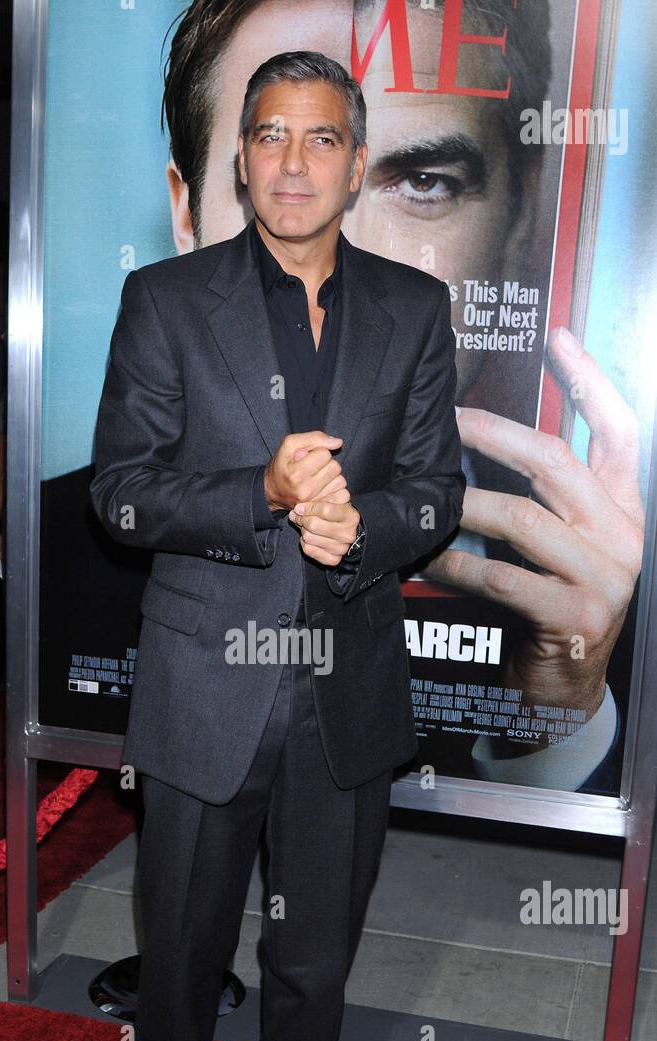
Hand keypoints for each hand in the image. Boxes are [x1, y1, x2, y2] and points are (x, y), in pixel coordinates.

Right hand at [265, 430, 347, 510]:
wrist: (273, 491)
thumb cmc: (281, 466)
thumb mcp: (289, 445)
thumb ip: (313, 438)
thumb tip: (338, 442)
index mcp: (296, 474)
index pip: (325, 454)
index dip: (319, 451)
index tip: (309, 456)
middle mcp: (305, 490)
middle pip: (335, 467)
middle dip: (327, 463)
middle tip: (315, 466)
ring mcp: (314, 502)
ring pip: (340, 481)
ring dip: (332, 476)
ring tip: (319, 476)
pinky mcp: (322, 508)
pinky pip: (342, 494)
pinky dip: (336, 487)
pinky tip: (325, 486)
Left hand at [288, 497, 360, 566]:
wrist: (345, 532)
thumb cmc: (335, 514)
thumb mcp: (333, 500)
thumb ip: (320, 498)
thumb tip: (299, 508)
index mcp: (351, 516)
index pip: (325, 510)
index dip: (308, 508)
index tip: (299, 507)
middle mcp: (348, 534)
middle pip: (314, 525)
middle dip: (302, 519)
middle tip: (298, 516)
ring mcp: (342, 549)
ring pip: (308, 537)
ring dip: (302, 530)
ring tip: (304, 526)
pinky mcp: (333, 560)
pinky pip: (308, 550)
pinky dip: (304, 543)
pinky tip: (309, 537)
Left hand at [418, 329, 643, 733]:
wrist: (566, 693)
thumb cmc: (553, 609)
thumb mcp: (562, 548)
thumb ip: (546, 500)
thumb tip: (484, 439)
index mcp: (624, 510)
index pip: (620, 431)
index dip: (591, 380)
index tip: (559, 336)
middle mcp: (624, 536)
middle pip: (557, 465)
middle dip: (496, 435)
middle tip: (450, 419)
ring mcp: (606, 578)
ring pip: (526, 521)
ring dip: (466, 505)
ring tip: (429, 496)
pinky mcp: (577, 617)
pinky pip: (505, 579)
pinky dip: (459, 565)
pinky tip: (428, 558)